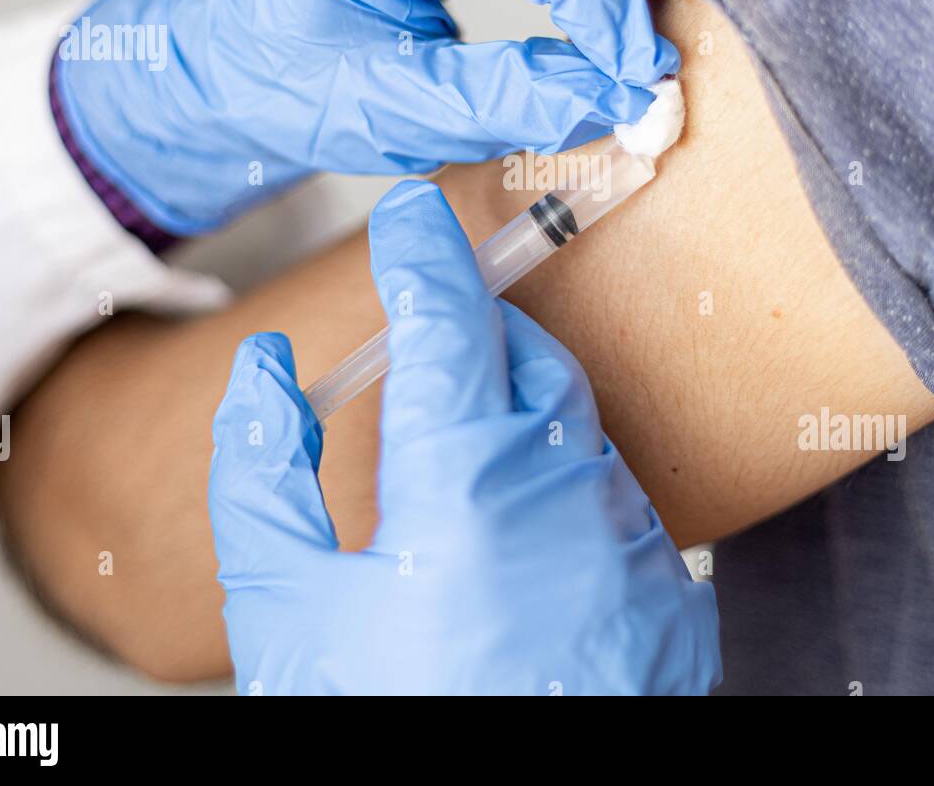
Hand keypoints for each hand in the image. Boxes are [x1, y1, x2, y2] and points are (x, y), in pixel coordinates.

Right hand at [208, 180, 720, 694]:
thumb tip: (271, 375)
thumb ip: (263, 472)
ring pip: (574, 428)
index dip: (422, 251)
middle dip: (471, 340)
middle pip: (524, 360)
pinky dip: (562, 492)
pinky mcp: (670, 593)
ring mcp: (630, 544)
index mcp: (464, 481)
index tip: (409, 212)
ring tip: (456, 489)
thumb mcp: (287, 610)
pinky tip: (517, 554)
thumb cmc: (393, 722)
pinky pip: (611, 501)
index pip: (447, 318)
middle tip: (419, 361)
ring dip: (515, 422)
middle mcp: (568, 494)